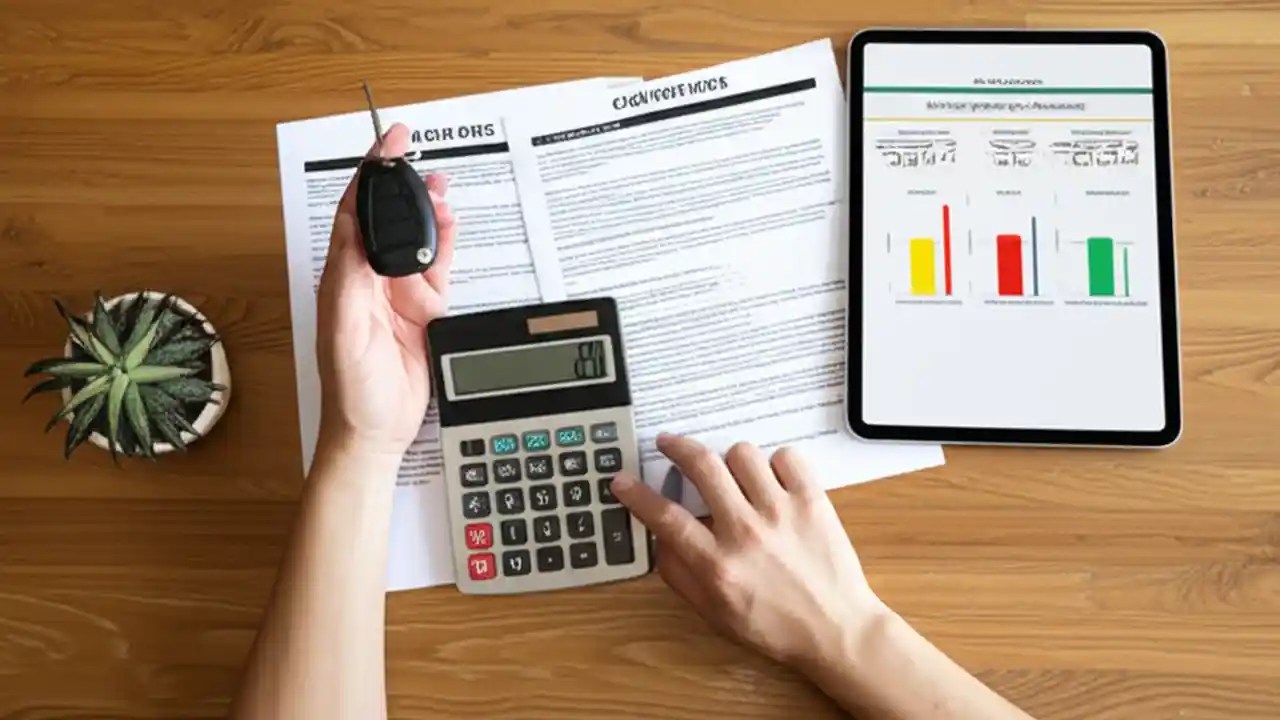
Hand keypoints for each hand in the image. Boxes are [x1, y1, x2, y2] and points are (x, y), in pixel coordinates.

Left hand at [315, 123, 456, 459]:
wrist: (377, 433)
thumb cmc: (351, 391)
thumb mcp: (343, 331)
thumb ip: (350, 281)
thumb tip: (354, 233)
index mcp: (343, 277)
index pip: (356, 212)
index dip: (370, 174)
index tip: (388, 146)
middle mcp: (369, 280)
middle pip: (388, 218)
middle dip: (402, 183)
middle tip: (418, 155)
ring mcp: (398, 294)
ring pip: (416, 238)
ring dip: (429, 210)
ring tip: (442, 185)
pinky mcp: (424, 310)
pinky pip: (437, 268)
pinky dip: (447, 244)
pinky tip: (452, 225)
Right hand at [611, 435, 883, 672]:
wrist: (836, 631)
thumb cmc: (775, 627)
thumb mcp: (715, 614)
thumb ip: (680, 576)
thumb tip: (658, 540)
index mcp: (718, 564)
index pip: (666, 517)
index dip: (637, 494)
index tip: (622, 481)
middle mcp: (746, 532)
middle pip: (701, 467)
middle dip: (676, 446)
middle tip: (669, 444)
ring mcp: (782, 512)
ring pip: (742, 454)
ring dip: (730, 460)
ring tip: (733, 476)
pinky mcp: (813, 501)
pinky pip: (786, 457)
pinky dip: (776, 463)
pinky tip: (773, 483)